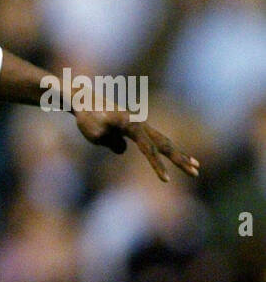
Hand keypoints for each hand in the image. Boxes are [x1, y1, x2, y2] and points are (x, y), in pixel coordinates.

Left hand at [73, 109, 199, 181]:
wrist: (85, 101)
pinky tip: (175, 156)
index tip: (167, 181)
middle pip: (165, 145)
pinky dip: (168, 150)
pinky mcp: (136, 128)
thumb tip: (123, 148)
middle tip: (196, 173)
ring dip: (179, 155)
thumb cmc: (87, 117)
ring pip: (164, 142)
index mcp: (133, 126)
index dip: (158, 166)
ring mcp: (140, 125)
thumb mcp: (94, 132)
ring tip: (196, 166)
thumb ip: (109, 141)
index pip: (149, 150)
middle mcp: (141, 124)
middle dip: (181, 160)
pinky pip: (155, 142)